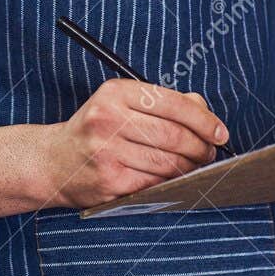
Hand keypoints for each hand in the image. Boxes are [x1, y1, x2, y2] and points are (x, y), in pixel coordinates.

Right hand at [41, 79, 227, 208]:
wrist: (54, 162)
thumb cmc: (97, 129)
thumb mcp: (122, 103)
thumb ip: (163, 102)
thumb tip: (203, 111)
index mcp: (115, 93)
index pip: (172, 103)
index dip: (204, 120)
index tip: (220, 132)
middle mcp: (109, 119)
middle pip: (174, 135)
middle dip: (201, 147)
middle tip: (210, 153)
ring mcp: (107, 152)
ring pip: (168, 163)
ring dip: (190, 168)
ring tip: (196, 166)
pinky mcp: (109, 181)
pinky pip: (155, 183)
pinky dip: (171, 182)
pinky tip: (175, 179)